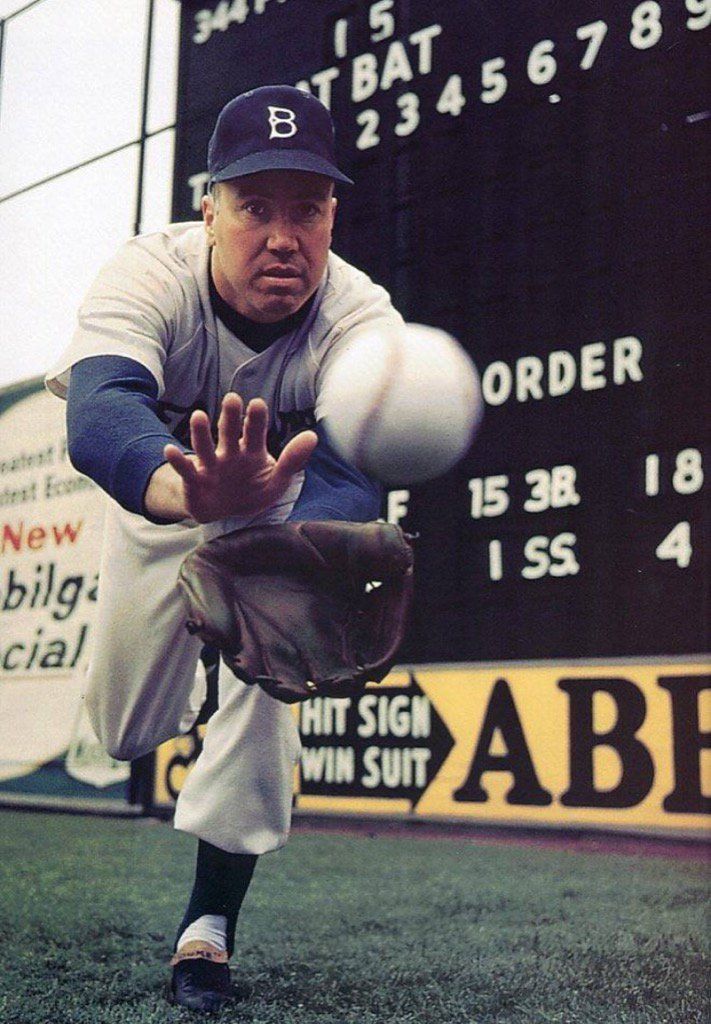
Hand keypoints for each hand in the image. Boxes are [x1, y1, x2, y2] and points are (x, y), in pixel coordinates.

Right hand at [163, 393, 316, 522]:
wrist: (227, 515)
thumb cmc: (253, 491)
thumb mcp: (277, 480)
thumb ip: (293, 460)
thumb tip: (312, 436)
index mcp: (252, 451)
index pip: (255, 432)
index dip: (255, 419)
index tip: (257, 404)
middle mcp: (230, 454)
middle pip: (229, 432)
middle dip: (231, 417)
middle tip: (233, 399)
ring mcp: (211, 467)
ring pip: (205, 447)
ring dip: (201, 432)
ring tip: (198, 416)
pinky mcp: (195, 482)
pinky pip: (185, 471)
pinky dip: (177, 461)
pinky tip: (169, 450)